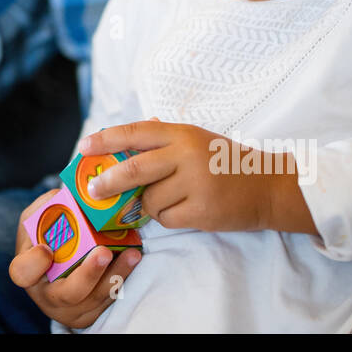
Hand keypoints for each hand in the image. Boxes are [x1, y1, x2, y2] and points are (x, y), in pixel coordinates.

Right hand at [8, 188, 141, 329]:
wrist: (60, 265)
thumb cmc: (46, 238)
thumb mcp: (37, 220)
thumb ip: (48, 207)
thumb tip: (69, 194)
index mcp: (27, 271)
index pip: (23, 273)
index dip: (33, 264)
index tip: (46, 249)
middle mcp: (47, 294)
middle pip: (67, 293)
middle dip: (87, 273)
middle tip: (103, 252)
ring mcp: (70, 308)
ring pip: (94, 298)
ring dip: (115, 274)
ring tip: (131, 253)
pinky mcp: (91, 312)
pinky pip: (109, 299)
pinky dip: (122, 278)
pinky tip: (132, 258)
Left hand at [78, 121, 317, 233]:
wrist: (267, 187)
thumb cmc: (223, 161)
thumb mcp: (194, 140)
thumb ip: (161, 142)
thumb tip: (117, 149)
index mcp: (181, 133)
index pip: (135, 132)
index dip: (105, 139)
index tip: (83, 147)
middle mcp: (186, 155)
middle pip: (134, 169)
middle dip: (108, 182)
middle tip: (92, 190)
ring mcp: (195, 184)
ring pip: (150, 200)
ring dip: (149, 204)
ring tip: (172, 197)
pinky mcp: (202, 211)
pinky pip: (166, 219)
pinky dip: (166, 218)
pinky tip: (184, 210)